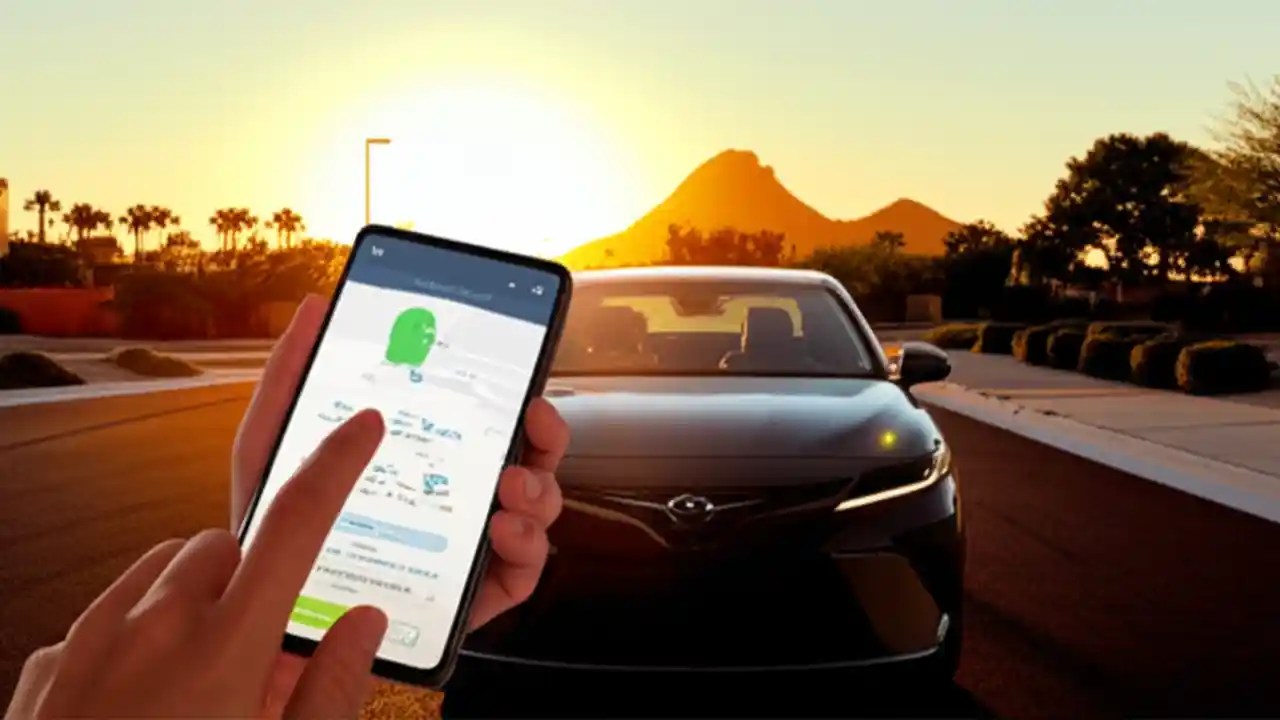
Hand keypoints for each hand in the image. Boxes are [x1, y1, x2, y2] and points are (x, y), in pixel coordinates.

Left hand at [6, 411, 389, 719]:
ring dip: (194, 597)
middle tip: (265, 647)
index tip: (358, 430)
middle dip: (255, 575)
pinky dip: (137, 632)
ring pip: (162, 571)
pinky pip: (106, 614)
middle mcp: (152, 623)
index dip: (337, 465)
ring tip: (205, 673)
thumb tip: (363, 623)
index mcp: (226, 645)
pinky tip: (145, 697)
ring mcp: (90, 639)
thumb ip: (331, 689)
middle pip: (224, 546)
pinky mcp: (47, 665)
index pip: (298, 524)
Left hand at [231, 295, 568, 709]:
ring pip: (531, 517)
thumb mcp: (268, 451)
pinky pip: (514, 579)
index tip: (525, 385)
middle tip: (535, 424)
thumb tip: (314, 307)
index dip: (517, 401)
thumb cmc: (259, 537)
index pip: (486, 424)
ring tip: (511, 488)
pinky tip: (502, 535)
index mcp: (419, 461)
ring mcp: (462, 554)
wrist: (248, 633)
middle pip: (524, 464)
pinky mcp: (464, 605)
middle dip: (544, 442)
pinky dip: (523, 555)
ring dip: (537, 494)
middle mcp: (451, 504)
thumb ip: (289, 379)